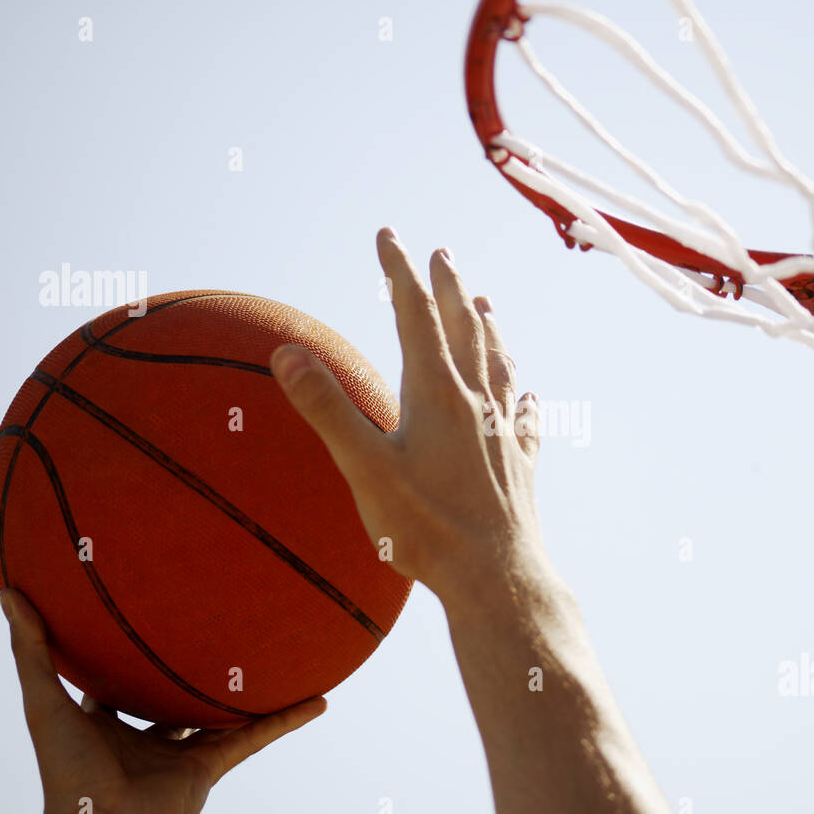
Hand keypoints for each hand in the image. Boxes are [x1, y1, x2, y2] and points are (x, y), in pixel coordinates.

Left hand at [1, 588, 326, 813]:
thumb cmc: (64, 771)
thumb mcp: (44, 701)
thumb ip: (32, 650)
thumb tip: (7, 592)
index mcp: (107, 720)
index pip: (121, 680)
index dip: (131, 650)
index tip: (150, 611)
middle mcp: (147, 734)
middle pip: (176, 692)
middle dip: (196, 664)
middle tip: (220, 620)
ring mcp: (182, 751)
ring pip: (223, 712)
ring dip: (250, 689)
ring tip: (280, 655)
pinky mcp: (211, 766)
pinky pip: (256, 737)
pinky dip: (287, 720)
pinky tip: (318, 700)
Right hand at [270, 229, 544, 607]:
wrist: (497, 577)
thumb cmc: (427, 529)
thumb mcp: (364, 469)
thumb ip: (328, 409)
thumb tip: (288, 353)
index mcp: (437, 395)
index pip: (415, 316)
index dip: (400, 272)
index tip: (389, 236)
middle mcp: (477, 404)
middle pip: (464, 330)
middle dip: (448, 288)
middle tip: (441, 254)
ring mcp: (503, 433)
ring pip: (499, 364)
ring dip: (488, 329)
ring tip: (485, 304)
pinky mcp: (520, 465)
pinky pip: (523, 417)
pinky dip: (520, 395)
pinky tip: (525, 395)